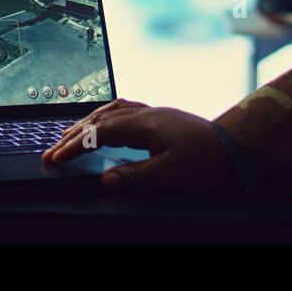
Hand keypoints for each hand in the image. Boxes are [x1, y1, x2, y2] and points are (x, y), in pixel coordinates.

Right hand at [41, 99, 240, 194]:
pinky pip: (127, 111)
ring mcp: (156, 114)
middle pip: (102, 118)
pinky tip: (105, 126)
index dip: (75, 145)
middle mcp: (149, 113)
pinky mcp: (164, 119)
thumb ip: (135, 176)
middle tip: (52, 149)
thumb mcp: (170, 176)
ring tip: (70, 135)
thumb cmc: (209, 162)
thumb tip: (105, 179)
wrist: (240, 150)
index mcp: (147, 124)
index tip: (56, 157)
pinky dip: (108, 118)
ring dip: (89, 122)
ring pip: (113, 111)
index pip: (100, 132)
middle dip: (74, 133)